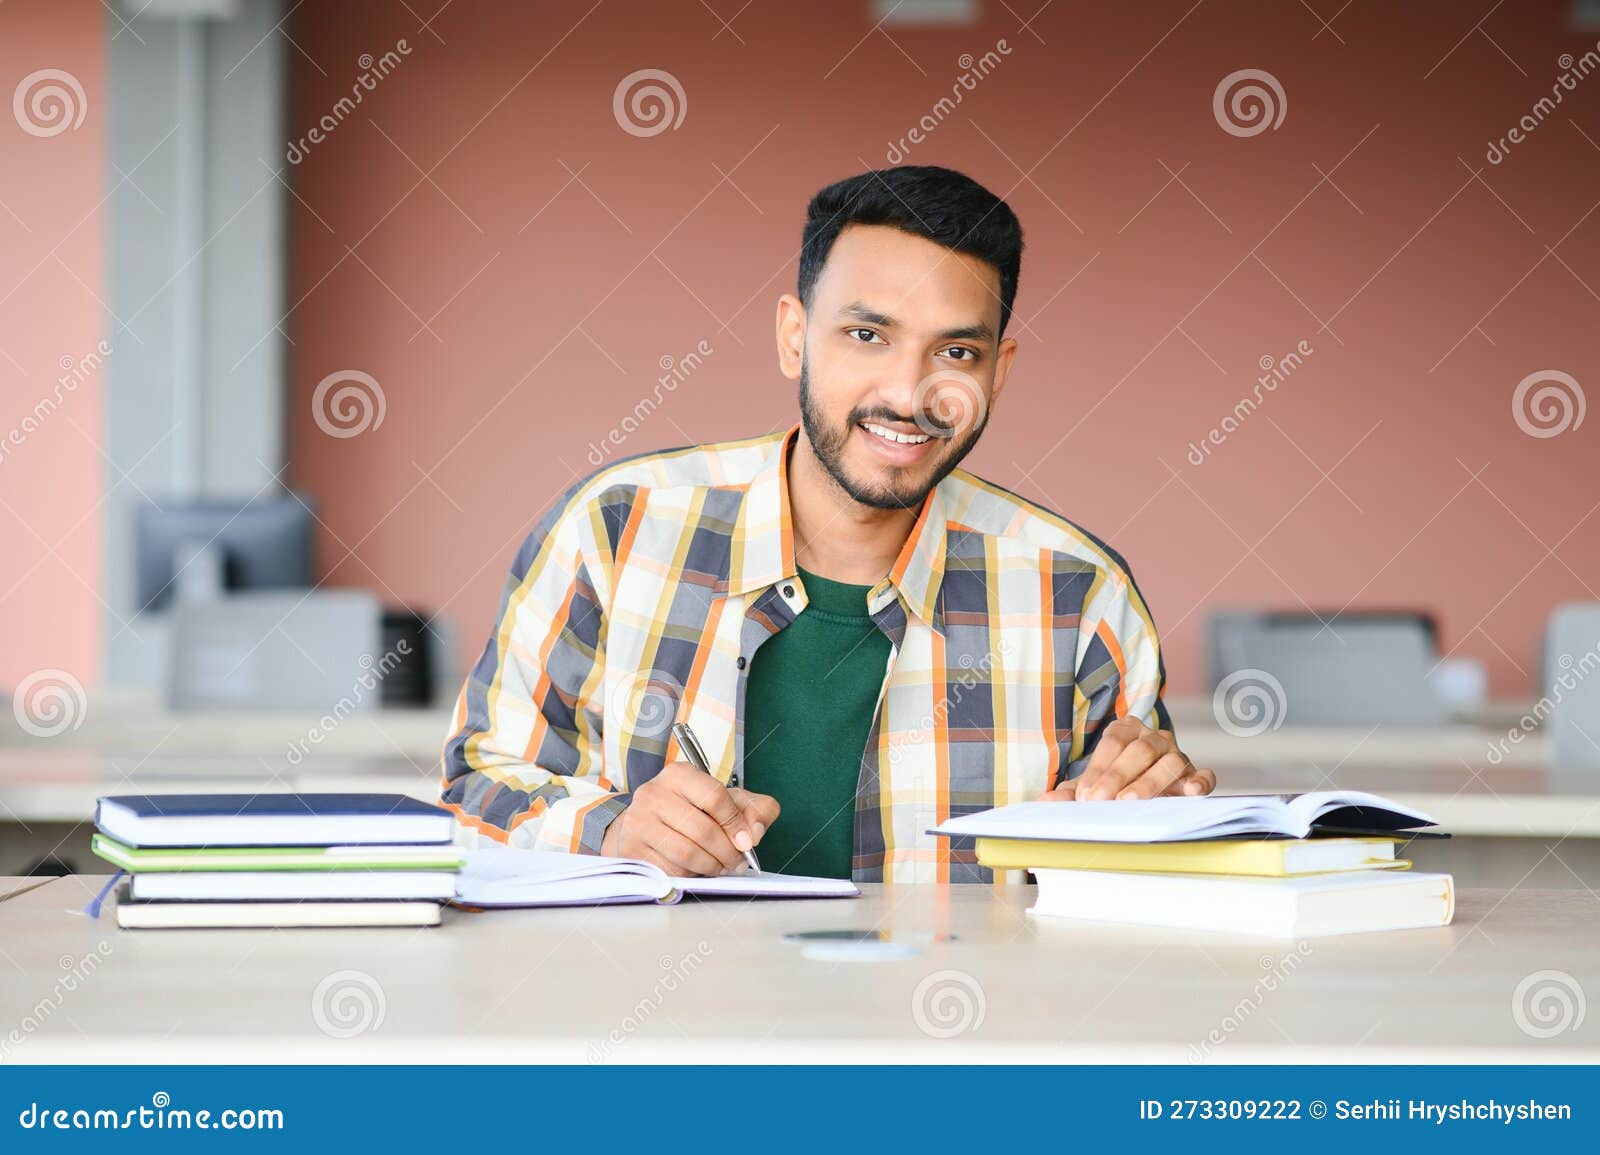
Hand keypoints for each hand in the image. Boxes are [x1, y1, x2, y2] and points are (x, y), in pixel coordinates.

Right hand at [600, 761, 779, 876]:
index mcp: (679, 775)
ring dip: (711, 866)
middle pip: (702, 830)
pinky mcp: (631, 849)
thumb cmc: (692, 810)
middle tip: (737, 862)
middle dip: (727, 852)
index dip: (735, 823)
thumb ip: (756, 809)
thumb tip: (755, 833)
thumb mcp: (728, 800)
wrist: (646, 822)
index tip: (746, 841)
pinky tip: (695, 870)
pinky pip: (669, 869)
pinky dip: (689, 875)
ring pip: (686, 853)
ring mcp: (638, 822)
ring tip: (719, 867)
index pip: (714, 797)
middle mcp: (654, 793)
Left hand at [1037, 716, 1215, 801]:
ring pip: (1171, 761)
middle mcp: (1155, 739)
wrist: (1146, 791)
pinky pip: (1204, 776)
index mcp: (1127, 731)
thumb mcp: (1093, 785)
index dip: (1099, 769)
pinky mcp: (1197, 776)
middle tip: (1101, 802)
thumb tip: (1045, 803)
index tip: (1085, 796)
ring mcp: (1179, 755)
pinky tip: (1189, 792)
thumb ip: (1071, 792)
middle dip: (1118, 776)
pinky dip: (1200, 782)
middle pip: (1140, 750)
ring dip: (1150, 782)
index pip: (1114, 743)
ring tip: (1131, 801)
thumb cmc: (1115, 784)